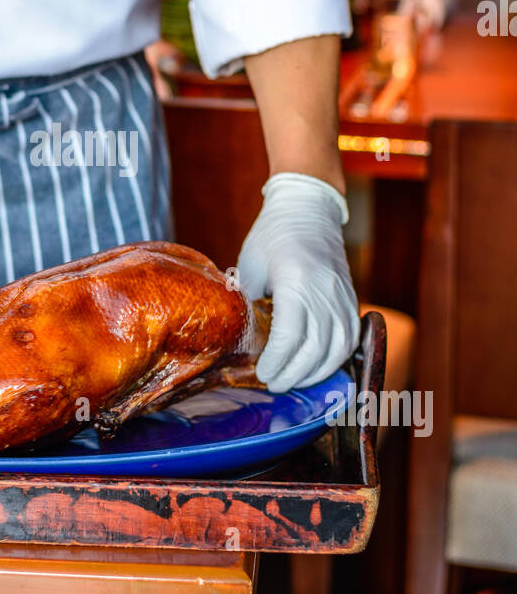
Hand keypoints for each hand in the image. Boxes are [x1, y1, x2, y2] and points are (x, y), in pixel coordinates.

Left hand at [237, 172, 359, 392]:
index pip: (290, 335)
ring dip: (316, 372)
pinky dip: (335, 359)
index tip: (262, 373)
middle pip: (316, 348)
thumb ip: (248, 303)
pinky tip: (317, 366)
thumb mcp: (250, 266)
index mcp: (296, 281)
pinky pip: (350, 337)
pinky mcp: (351, 298)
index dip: (277, 361)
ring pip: (338, 348)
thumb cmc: (273, 235)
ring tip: (294, 380)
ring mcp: (343, 295)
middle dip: (294, 374)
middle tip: (274, 385)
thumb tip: (241, 338)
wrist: (308, 208)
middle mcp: (325, 291)